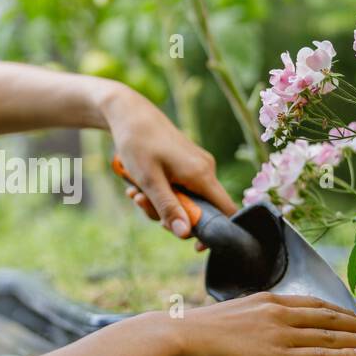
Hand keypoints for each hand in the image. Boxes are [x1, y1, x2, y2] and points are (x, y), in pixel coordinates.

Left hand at [101, 84, 236, 245]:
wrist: (128, 112)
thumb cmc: (137, 143)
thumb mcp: (149, 181)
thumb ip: (168, 208)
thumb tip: (185, 234)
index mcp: (202, 174)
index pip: (227, 210)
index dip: (216, 231)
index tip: (193, 244)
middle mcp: (205, 170)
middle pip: (201, 209)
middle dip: (172, 216)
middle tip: (144, 207)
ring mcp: (196, 166)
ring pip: (185, 200)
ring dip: (159, 204)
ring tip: (134, 193)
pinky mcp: (186, 163)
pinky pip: (178, 188)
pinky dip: (159, 192)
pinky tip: (137, 186)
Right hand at [164, 292, 355, 355]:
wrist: (180, 336)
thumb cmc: (195, 332)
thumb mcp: (230, 317)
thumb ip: (251, 322)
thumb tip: (257, 334)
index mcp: (267, 301)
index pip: (313, 305)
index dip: (339, 313)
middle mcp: (279, 312)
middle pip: (329, 317)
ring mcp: (280, 333)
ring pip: (330, 336)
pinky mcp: (277, 355)